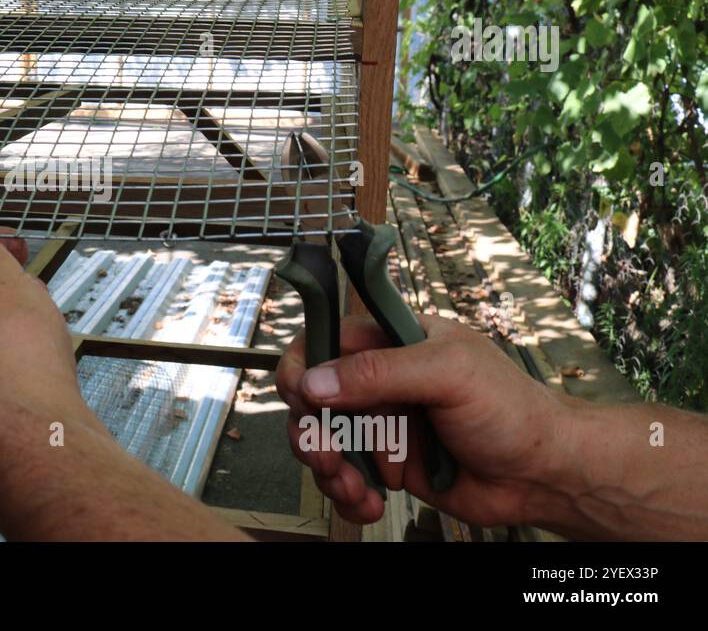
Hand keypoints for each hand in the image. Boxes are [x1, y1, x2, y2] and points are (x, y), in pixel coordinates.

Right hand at [276, 314, 573, 526]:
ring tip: (355, 489)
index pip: (324, 340)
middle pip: (313, 399)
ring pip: (322, 443)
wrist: (544, 475)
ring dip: (329, 470)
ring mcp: (381, 424)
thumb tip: (314, 382)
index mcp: (391, 341)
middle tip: (329, 456)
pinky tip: (370, 505)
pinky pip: (345, 480)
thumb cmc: (511, 411)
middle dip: (313, 432)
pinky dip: (347, 497)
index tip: (303, 398)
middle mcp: (379, 381)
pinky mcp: (386, 465)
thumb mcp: (448, 374)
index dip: (303, 367)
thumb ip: (380, 373)